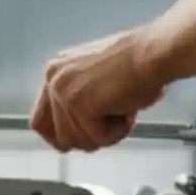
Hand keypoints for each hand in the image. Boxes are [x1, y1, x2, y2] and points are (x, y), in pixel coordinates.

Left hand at [30, 29, 165, 151]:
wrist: (155, 53)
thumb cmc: (138, 63)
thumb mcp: (96, 80)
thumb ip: (80, 100)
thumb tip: (77, 133)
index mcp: (56, 71)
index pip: (40, 120)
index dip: (62, 135)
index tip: (83, 138)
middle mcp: (54, 79)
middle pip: (58, 136)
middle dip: (87, 138)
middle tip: (111, 125)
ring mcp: (63, 92)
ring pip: (78, 141)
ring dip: (106, 135)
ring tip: (123, 112)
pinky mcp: (79, 105)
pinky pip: (97, 138)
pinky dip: (117, 133)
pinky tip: (128, 111)